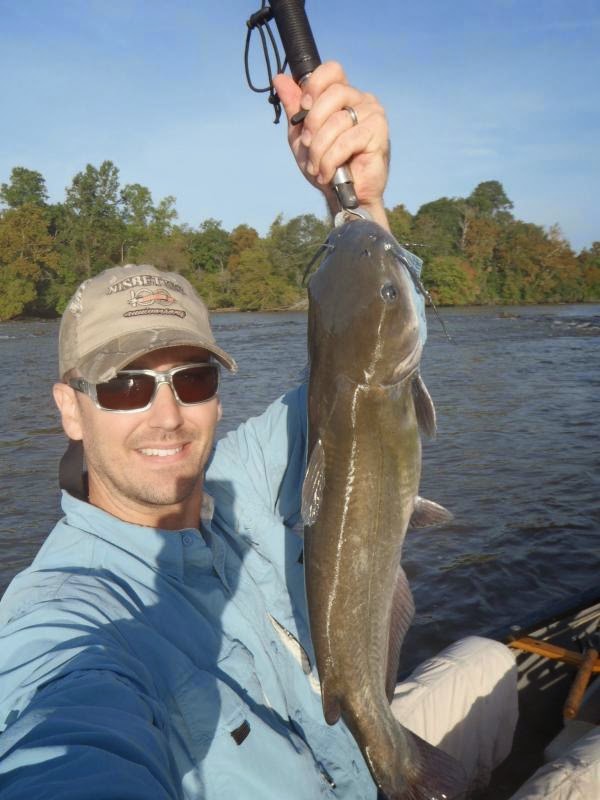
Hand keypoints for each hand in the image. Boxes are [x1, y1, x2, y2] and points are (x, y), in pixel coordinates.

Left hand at [273, 62, 389, 229]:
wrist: (343, 195)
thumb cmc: (326, 165)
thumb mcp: (302, 135)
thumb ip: (293, 108)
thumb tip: (279, 78)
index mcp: (343, 95)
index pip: (331, 70)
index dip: (314, 86)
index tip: (303, 108)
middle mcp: (361, 99)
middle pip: (333, 93)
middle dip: (313, 123)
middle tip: (306, 144)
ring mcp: (373, 114)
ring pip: (337, 121)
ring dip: (319, 149)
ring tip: (317, 167)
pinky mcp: (378, 133)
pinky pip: (347, 141)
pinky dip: (331, 160)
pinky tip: (328, 173)